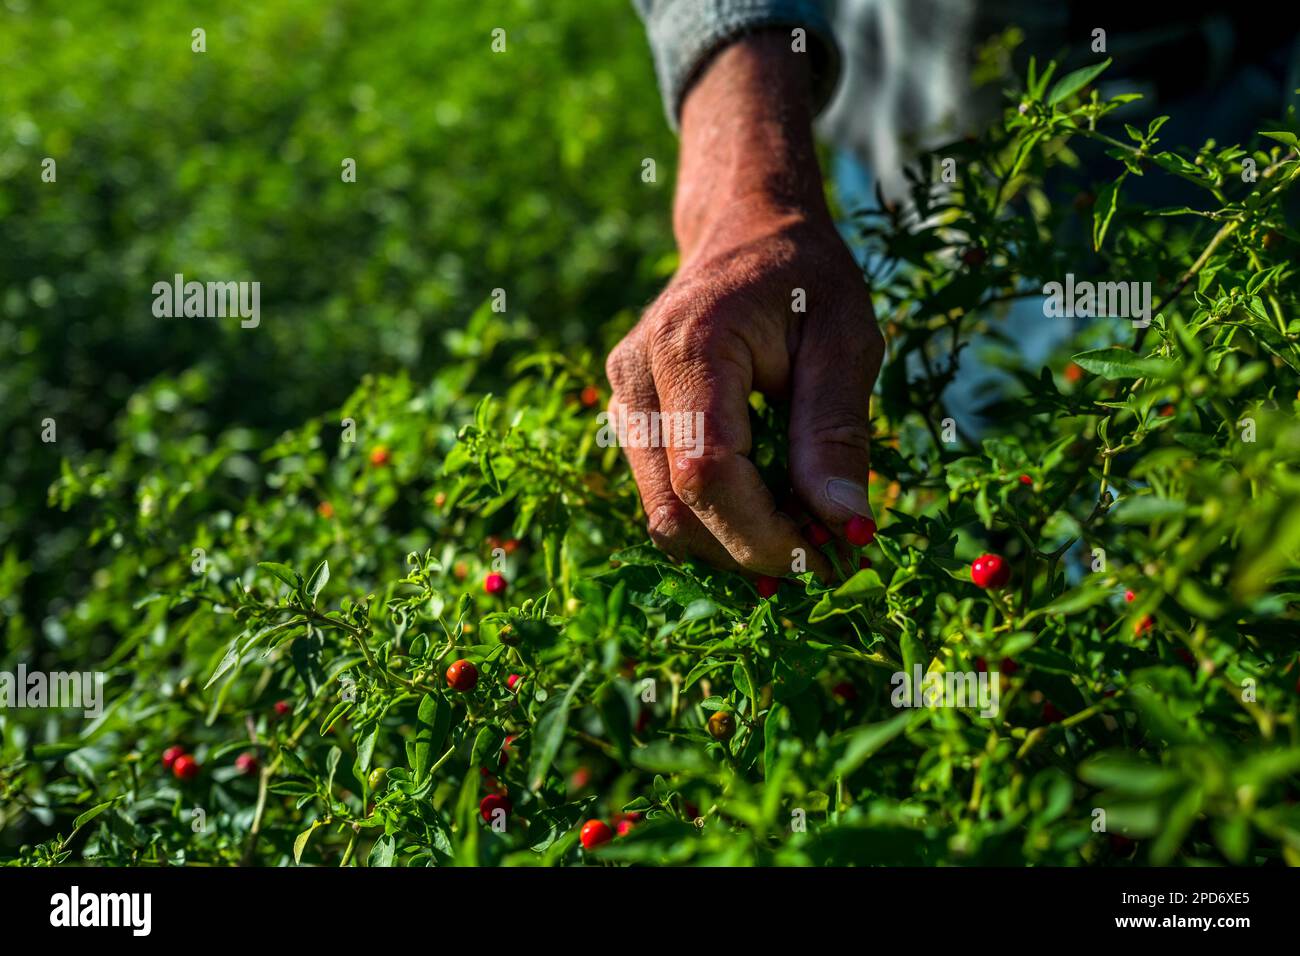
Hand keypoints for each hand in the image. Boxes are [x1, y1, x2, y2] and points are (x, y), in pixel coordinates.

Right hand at [606, 32, 883, 576]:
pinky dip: (716, 520)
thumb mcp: (846, 341)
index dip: (763, 534)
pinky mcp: (625, 419)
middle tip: (825, 554)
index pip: (707, 474)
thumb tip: (848, 528)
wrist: (745, 231)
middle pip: (674, 509)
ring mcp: (621, 399)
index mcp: (689, 345)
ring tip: (801, 524)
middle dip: (751, 549)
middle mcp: (636, 376)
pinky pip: (661, 496)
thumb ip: (838, 433)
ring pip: (662, 515)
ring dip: (733, 541)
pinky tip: (768, 504)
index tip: (828, 559)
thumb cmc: (806, 278)